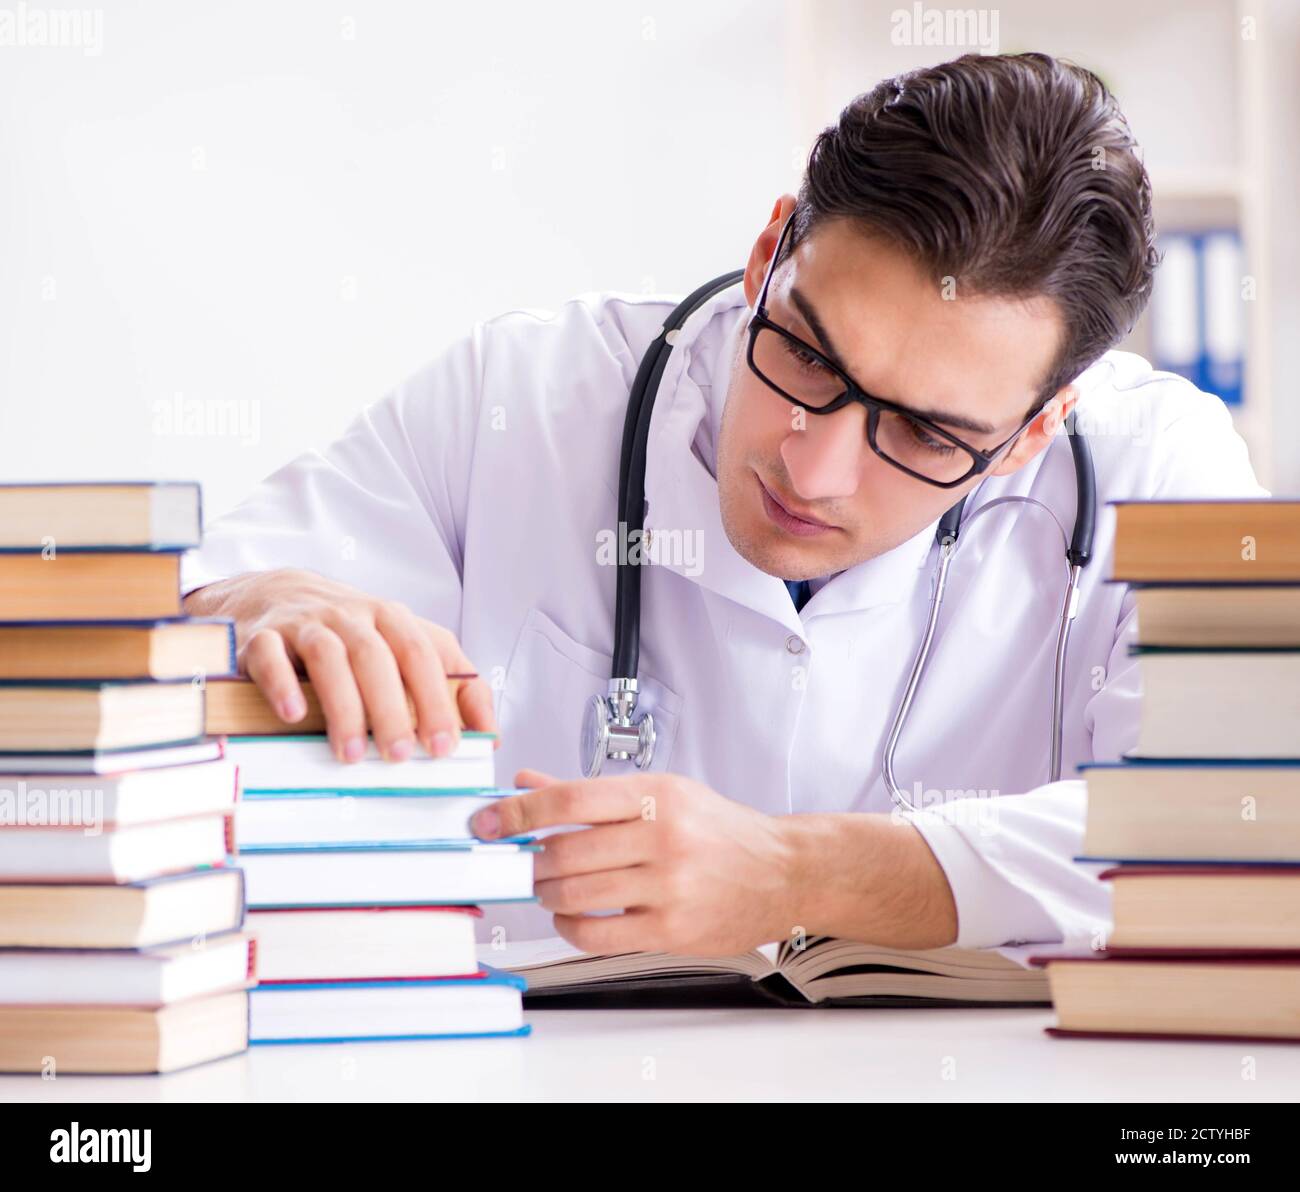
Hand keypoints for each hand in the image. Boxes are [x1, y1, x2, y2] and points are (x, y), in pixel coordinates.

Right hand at [184, 568, 495, 762]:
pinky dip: (282, 684)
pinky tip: (294, 716)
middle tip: (399, 756)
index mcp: (392, 619)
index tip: (445, 746)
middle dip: (391, 710)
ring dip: (343, 707)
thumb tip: (488, 733)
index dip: (437, 700)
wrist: (273, 593)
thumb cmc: (349, 632)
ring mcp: (306, 623)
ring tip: (350, 754)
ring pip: (329, 657)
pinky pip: (270, 655)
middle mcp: (351, 616)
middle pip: (377, 658)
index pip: (423, 654)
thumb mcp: (404, 647)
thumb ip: (450, 683)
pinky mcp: (262, 635)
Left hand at [471, 769, 798, 955]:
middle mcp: (662, 836)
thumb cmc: (721, 830)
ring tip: (550, 888)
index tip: (487, 822)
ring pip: (575, 893)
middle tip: (525, 862)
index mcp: (656, 794)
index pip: (569, 799)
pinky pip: (597, 934)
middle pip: (564, 850)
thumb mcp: (662, 793)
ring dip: (548, 894)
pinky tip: (571, 918)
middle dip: (531, 860)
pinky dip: (570, 928)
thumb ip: (590, 794)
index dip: (517, 812)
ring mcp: (668, 885)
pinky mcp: (671, 930)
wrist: (783, 872)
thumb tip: (527, 784)